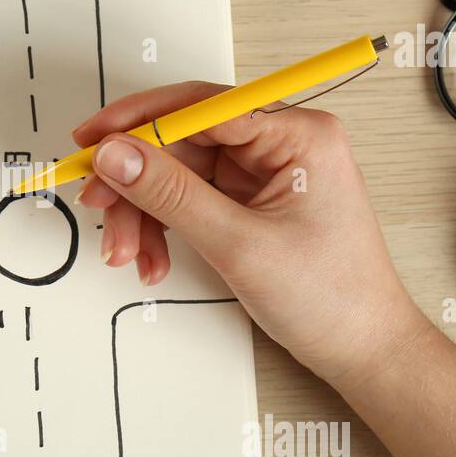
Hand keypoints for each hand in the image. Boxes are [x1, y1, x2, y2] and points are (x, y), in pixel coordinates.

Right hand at [73, 82, 429, 384]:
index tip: (93, 140)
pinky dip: (163, 228)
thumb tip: (116, 154)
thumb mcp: (239, 244)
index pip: (202, 106)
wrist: (362, 350)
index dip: (140, 120)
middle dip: (137, 183)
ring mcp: (264, 175)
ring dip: (145, 214)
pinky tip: (154, 258)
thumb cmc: (332, 298)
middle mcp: (280, 145)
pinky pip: (189, 200)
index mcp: (298, 135)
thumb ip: (171, 194)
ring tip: (129, 254)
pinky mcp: (250, 203)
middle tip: (100, 208)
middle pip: (182, 143)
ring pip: (178, 175)